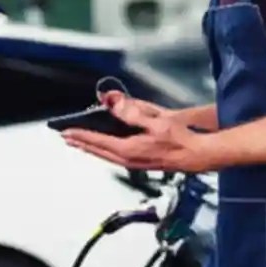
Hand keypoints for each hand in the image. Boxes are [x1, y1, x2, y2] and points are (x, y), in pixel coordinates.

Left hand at [63, 93, 214, 172]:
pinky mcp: (141, 163)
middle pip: (99, 151)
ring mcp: (135, 163)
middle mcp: (129, 159)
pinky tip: (104, 147)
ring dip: (92, 148)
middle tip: (67, 138)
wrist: (197, 155)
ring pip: (106, 156)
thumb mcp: (157, 120)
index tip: (67, 132)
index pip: (98, 141)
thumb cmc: (181, 138)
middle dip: (82, 144)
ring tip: (80, 143)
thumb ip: (133, 112)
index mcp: (129, 149)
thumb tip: (113, 103)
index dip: (81, 136)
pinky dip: (104, 151)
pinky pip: (115, 157)